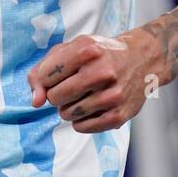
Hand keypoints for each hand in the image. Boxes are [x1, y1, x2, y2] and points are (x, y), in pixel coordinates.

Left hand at [27, 31, 161, 133]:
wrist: (141, 59)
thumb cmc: (97, 54)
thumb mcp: (69, 49)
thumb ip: (42, 70)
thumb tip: (35, 102)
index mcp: (86, 49)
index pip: (45, 75)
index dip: (45, 79)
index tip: (56, 76)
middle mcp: (101, 71)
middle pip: (55, 97)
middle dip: (55, 95)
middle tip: (67, 88)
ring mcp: (113, 95)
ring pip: (67, 114)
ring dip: (67, 109)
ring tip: (79, 97)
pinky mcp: (120, 115)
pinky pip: (82, 127)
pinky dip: (78, 121)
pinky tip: (88, 109)